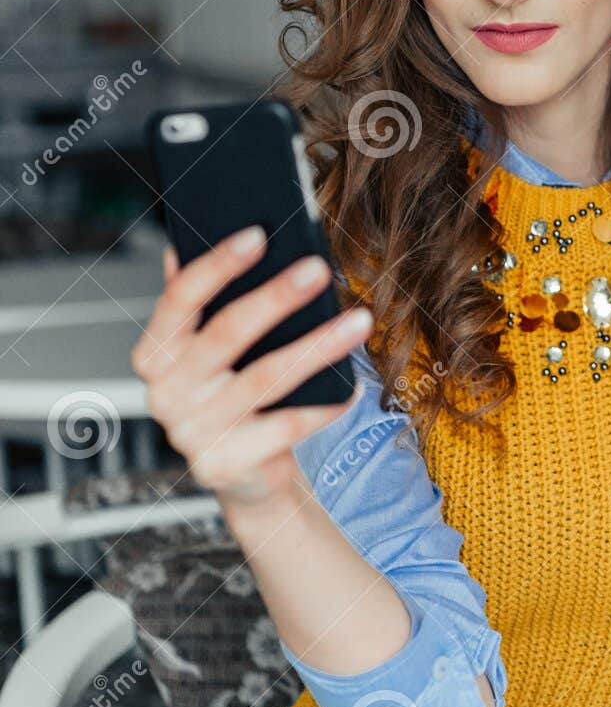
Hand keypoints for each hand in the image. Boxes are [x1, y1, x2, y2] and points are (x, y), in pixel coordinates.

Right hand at [131, 227, 371, 511]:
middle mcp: (167, 393)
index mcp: (156, 354)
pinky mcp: (227, 464)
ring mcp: (194, 433)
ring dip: (318, 346)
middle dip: (276, 297)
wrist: (243, 472)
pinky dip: (324, 405)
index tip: (258, 234)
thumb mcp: (211, 348)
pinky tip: (351, 386)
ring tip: (358, 321)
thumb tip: (210, 235)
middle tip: (317, 269)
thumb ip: (206, 301)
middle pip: (227, 333)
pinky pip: (287, 426)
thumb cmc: (231, 392)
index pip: (180, 299)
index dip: (218, 265)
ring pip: (266, 377)